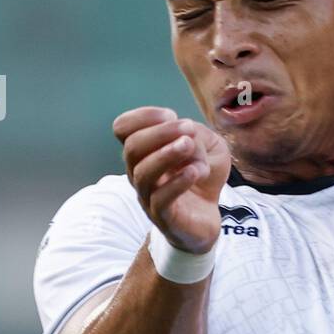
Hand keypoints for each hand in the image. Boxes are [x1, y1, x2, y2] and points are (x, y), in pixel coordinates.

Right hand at [113, 106, 230, 254]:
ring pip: (143, 174)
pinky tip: (195, 172)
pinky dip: (177, 182)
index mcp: (145, 152)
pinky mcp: (163, 217)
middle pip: (132, 148)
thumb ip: (199, 135)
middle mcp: (140, 172)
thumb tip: (186, 134)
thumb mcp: (210, 147)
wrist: (207, 218)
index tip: (170, 114)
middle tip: (188, 129)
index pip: (123, 128)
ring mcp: (148, 196)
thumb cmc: (202, 179)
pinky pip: (160, 199)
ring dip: (166, 155)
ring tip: (189, 146)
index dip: (142, 116)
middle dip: (160, 133)